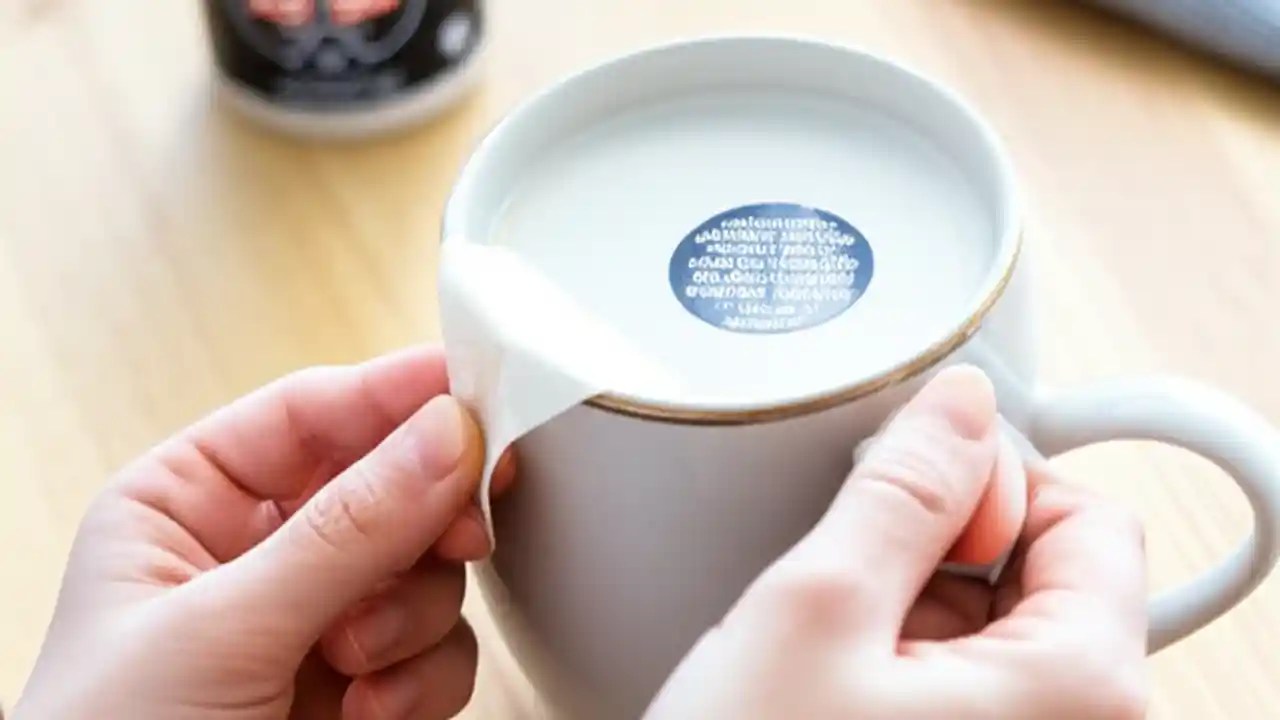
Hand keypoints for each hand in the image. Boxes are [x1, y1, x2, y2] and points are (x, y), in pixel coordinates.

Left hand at [16, 346, 513, 719]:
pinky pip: (441, 649)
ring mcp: (317, 620)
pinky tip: (368, 709)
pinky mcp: (364, 686)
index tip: (476, 387)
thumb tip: (445, 436)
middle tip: (459, 531)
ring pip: (430, 570)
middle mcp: (260, 551)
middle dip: (422, 521)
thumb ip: (343, 532)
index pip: (313, 412)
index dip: (396, 393)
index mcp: (190, 502)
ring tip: (355, 662)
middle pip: (392, 484)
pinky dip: (422, 680)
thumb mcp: (218, 630)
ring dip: (412, 617)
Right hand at [645, 366, 1148, 719]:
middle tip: (847, 585)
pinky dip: (909, 670)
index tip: (900, 495)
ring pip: (1002, 639)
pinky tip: (835, 693)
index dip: (989, 486)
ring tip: (830, 657)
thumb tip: (960, 407)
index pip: (1091, 518)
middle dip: (944, 556)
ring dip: (915, 617)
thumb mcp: (814, 614)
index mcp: (1085, 694)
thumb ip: (902, 492)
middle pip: (1052, 581)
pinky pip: (974, 696)